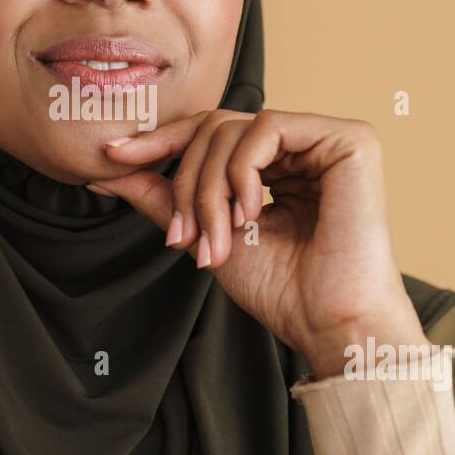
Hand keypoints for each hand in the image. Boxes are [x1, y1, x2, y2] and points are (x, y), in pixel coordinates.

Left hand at [87, 109, 427, 379]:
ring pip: (233, 129)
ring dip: (208, 189)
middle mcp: (306, 144)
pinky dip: (241, 173)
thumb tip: (104, 171)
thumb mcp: (206, 234)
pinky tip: (250, 215)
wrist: (329, 325)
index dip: (160, 141)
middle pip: (215, 129)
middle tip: (181, 237)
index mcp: (281, 163)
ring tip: (216, 240)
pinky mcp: (350, 140)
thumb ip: (163, 197)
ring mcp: (329, 138)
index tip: (112, 156)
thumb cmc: (282, 291)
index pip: (211, 132)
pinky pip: (267, 129)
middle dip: (186, 183)